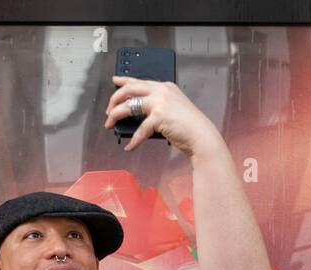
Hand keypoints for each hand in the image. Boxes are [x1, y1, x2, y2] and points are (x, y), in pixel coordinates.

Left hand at [104, 76, 219, 155]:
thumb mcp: (175, 109)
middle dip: (114, 99)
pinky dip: (133, 140)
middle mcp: (162, 91)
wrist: (202, 136)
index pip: (140, 81)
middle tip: (108, 111)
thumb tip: (140, 112)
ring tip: (110, 125)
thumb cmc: (191, 127)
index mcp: (166, 87)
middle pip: (130, 89)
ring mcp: (160, 102)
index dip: (124, 81)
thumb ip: (159, 106)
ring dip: (116, 115)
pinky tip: (130, 147)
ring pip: (129, 105)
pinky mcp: (159, 116)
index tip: (115, 81)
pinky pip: (140, 129)